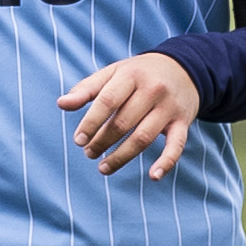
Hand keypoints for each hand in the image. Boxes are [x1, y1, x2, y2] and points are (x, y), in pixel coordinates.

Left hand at [58, 52, 200, 178]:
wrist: (183, 68)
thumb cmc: (138, 74)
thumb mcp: (113, 73)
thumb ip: (86, 89)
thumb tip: (61, 104)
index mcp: (131, 75)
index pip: (107, 101)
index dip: (91, 122)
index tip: (78, 140)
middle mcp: (152, 90)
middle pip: (123, 122)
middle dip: (102, 141)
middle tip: (89, 153)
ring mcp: (169, 107)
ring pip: (143, 137)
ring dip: (121, 156)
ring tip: (103, 167)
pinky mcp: (183, 122)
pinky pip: (177, 145)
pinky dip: (167, 162)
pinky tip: (153, 176)